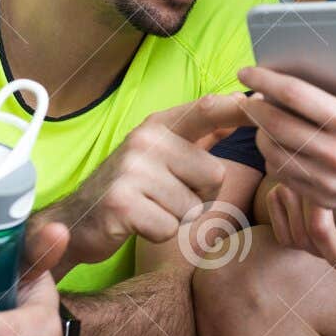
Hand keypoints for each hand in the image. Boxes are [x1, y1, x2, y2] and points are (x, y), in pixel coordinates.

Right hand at [35, 94, 250, 275]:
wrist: (74, 220)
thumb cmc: (130, 187)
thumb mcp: (163, 152)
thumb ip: (202, 132)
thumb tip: (241, 102)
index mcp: (158, 125)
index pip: (205, 111)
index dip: (237, 109)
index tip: (261, 102)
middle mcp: (146, 140)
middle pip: (215, 176)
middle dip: (198, 196)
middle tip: (163, 196)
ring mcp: (132, 170)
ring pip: (193, 206)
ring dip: (176, 217)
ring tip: (148, 209)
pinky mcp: (123, 203)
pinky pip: (170, 228)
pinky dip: (158, 234)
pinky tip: (137, 224)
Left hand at [240, 42, 335, 228]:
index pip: (296, 95)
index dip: (266, 79)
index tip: (248, 70)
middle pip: (276, 124)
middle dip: (255, 106)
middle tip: (249, 95)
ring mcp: (327, 180)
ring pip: (274, 152)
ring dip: (260, 132)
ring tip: (261, 118)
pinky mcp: (323, 199)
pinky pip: (284, 175)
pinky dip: (272, 157)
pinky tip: (276, 144)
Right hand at [265, 180, 335, 270]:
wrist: (320, 150)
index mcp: (327, 177)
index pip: (320, 229)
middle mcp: (302, 178)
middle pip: (306, 237)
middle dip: (327, 254)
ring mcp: (285, 184)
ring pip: (294, 239)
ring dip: (314, 250)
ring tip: (334, 241)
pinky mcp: (273, 193)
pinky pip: (283, 237)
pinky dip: (298, 244)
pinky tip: (315, 235)